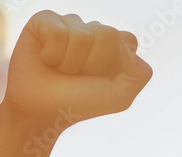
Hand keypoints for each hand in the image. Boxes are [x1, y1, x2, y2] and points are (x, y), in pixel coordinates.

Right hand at [0, 10, 152, 128]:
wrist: (42, 111)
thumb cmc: (81, 102)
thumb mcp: (120, 97)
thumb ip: (140, 72)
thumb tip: (123, 42)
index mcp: (115, 44)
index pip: (127, 40)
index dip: (114, 63)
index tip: (100, 78)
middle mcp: (93, 30)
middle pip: (108, 34)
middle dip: (94, 63)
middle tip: (78, 75)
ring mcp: (69, 23)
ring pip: (82, 36)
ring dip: (71, 62)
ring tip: (61, 70)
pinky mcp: (44, 21)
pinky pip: (57, 32)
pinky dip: (52, 54)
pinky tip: (47, 59)